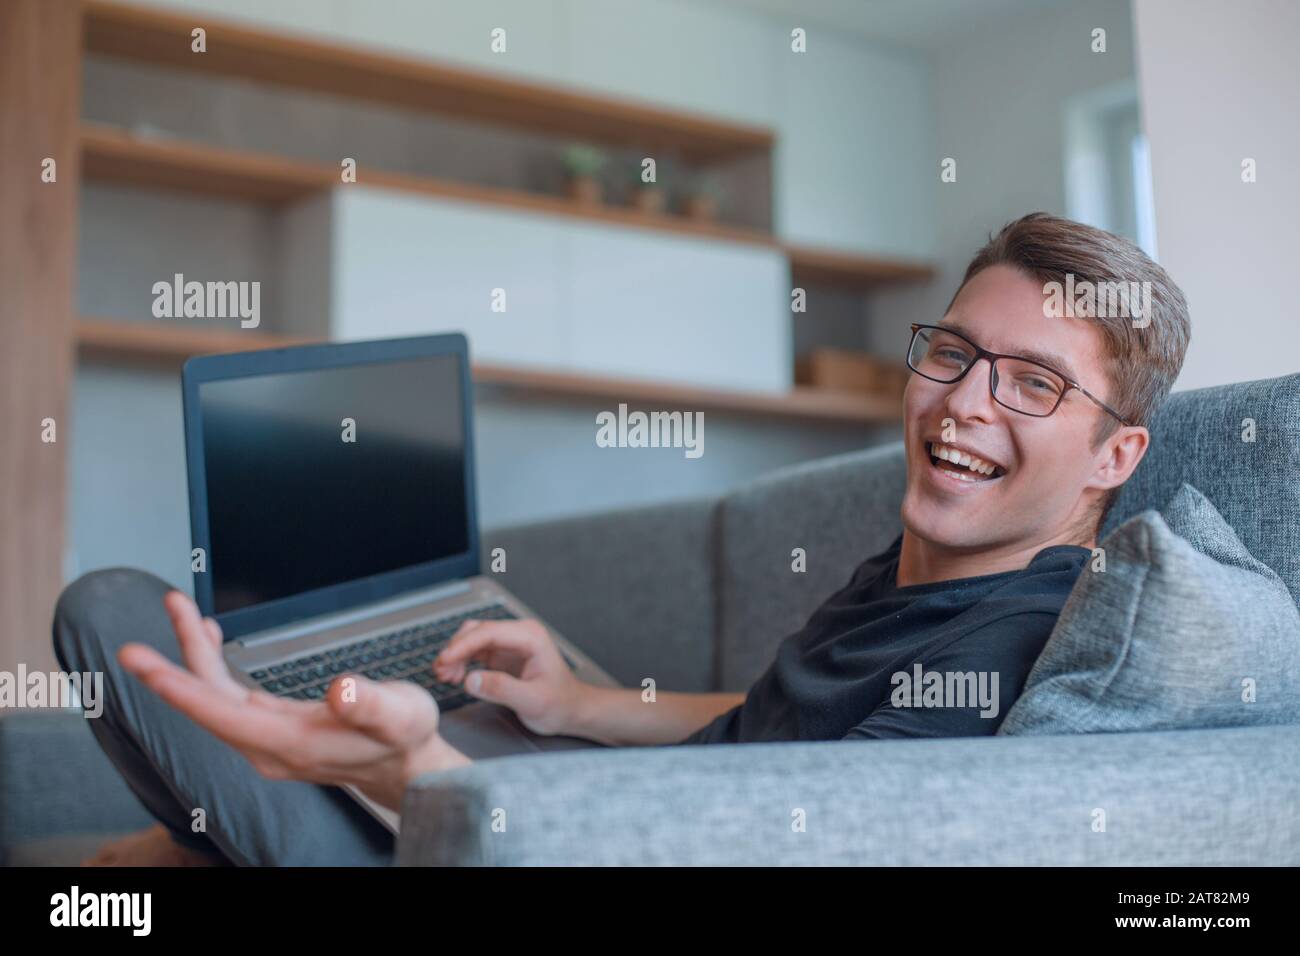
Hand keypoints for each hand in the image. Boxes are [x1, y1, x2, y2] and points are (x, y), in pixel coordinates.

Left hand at [118, 591, 469, 812]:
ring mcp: (267, 738)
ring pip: (215, 696)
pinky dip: (211, 667)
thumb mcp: (400, 716)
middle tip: (161, 613)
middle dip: (179, 656)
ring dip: (195, 654)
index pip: (219, 713)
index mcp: (291, 742)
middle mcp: (268, 745)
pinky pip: (227, 698)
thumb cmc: (403, 739)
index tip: (143, 663)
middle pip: (208, 699)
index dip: (178, 686)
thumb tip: (341, 691)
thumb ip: (370, 705)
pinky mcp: (272, 729)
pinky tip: (210, 641)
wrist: (406, 767)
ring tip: (182, 610)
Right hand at [434, 618, 585, 736]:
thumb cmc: (559, 704)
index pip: (488, 632)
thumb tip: (470, 680)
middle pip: (477, 631)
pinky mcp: (502, 654)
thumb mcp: (532, 701)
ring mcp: (509, 643)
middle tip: (439, 672)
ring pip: (472, 639)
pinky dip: (461, 661)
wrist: (570, 710)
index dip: (462, 645)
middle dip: (455, 650)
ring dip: (455, 655)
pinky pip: (474, 651)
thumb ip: (501, 689)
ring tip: (444, 676)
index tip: (444, 661)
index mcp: (530, 637)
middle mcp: (519, 634)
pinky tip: (454, 676)